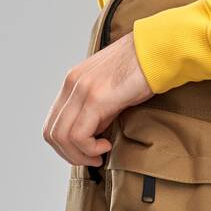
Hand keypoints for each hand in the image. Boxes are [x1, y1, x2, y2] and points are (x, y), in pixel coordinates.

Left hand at [42, 31, 154, 166]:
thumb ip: (97, 110)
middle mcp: (72, 83)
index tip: (86, 152)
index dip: (65, 146)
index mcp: (73, 80)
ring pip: (62, 136)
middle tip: (92, 160)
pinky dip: (89, 149)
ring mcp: (82, 89)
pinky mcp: (96, 98)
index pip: (52, 123)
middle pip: (52, 133)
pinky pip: (79, 135)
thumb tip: (92, 134)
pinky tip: (106, 145)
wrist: (158, 50)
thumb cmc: (142, 69)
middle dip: (71, 155)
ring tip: (99, 154)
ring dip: (79, 155)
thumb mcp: (111, 90)